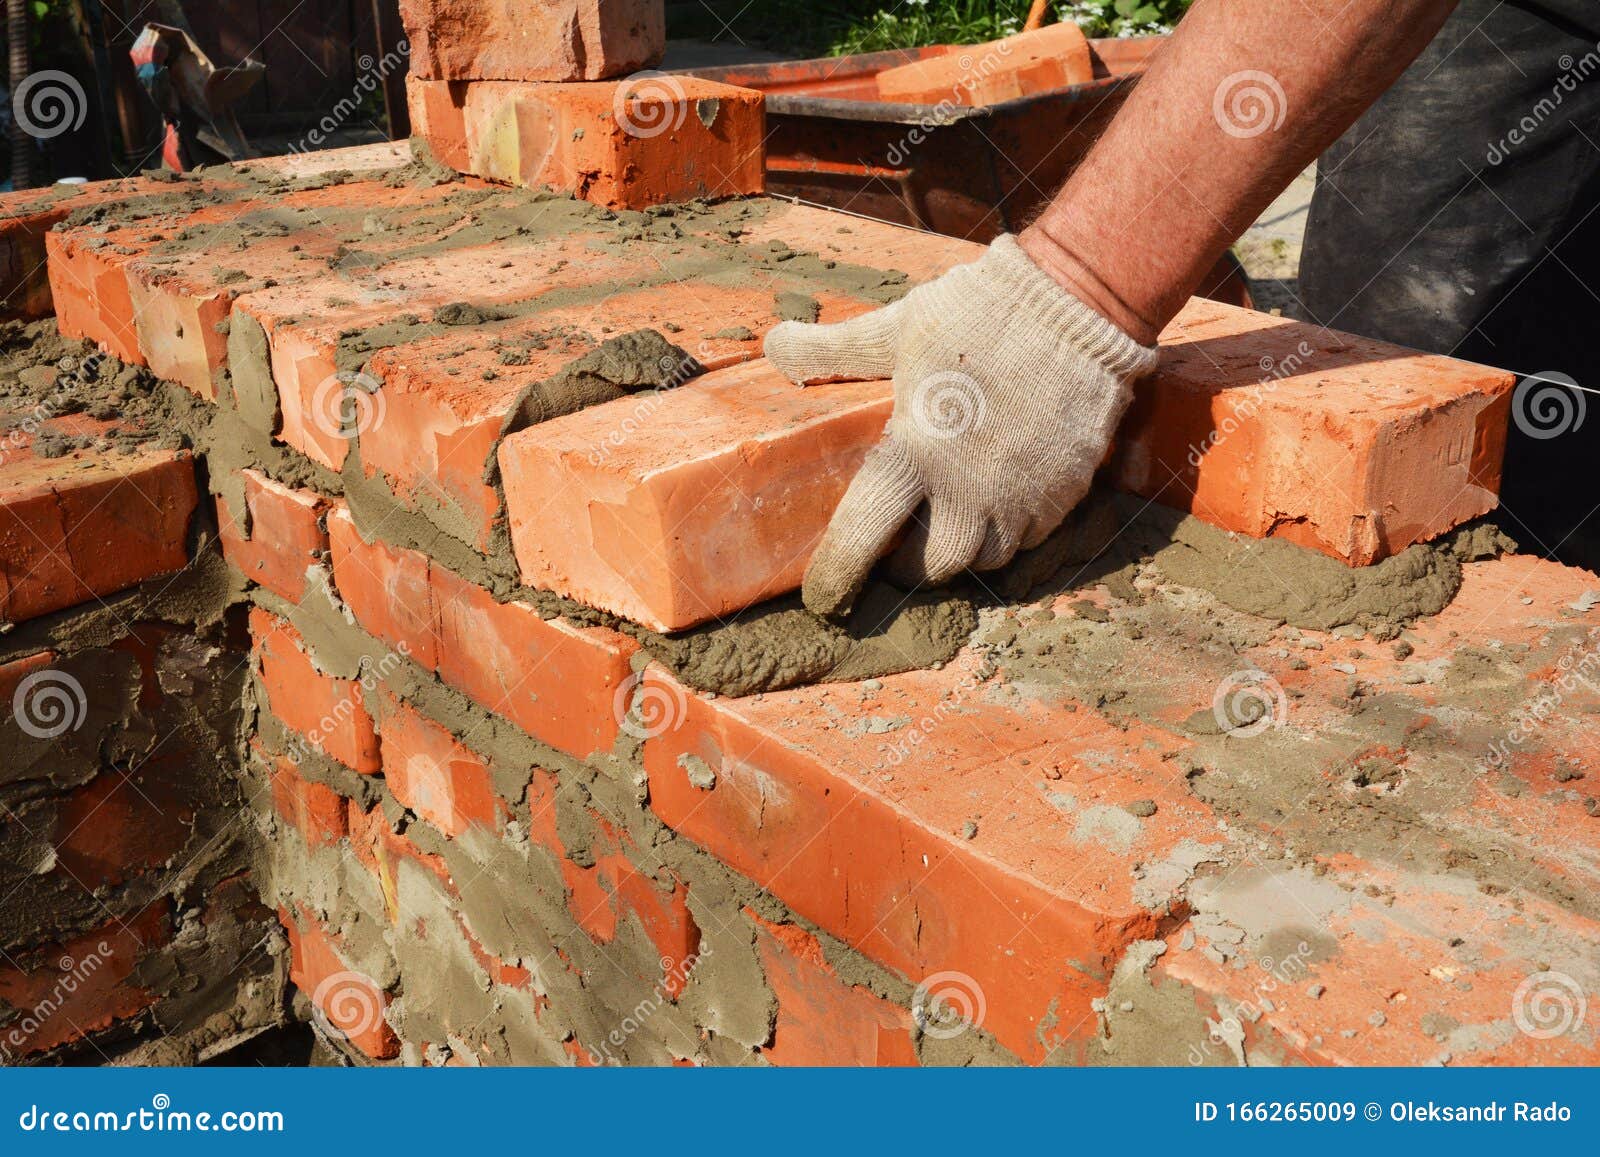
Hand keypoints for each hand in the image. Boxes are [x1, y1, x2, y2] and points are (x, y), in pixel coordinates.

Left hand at [764, 235, 1158, 616]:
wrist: (1077, 304)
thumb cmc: (977, 313)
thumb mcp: (896, 329)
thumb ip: (833, 350)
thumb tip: (772, 346)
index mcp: (915, 452)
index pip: (862, 536)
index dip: (837, 575)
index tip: (824, 598)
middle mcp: (968, 490)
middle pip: (931, 567)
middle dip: (908, 565)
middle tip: (896, 544)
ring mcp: (1022, 497)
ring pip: (984, 560)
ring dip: (959, 551)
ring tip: (946, 524)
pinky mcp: (1065, 493)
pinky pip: (1030, 537)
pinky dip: (1006, 533)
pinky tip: (996, 504)